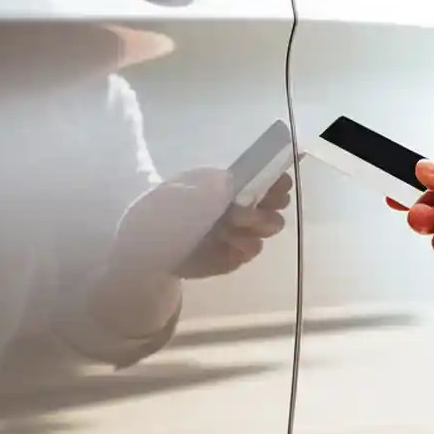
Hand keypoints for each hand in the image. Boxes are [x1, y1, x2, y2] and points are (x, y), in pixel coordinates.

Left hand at [176, 173, 291, 278]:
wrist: (155, 245)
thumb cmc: (172, 209)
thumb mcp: (194, 188)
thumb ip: (222, 185)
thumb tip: (243, 187)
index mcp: (234, 185)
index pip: (270, 179)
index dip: (278, 182)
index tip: (275, 187)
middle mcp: (244, 206)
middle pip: (278, 203)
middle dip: (270, 203)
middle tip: (247, 206)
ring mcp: (243, 232)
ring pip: (272, 225)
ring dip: (256, 221)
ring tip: (230, 223)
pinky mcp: (238, 255)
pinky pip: (255, 247)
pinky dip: (244, 242)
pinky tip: (226, 240)